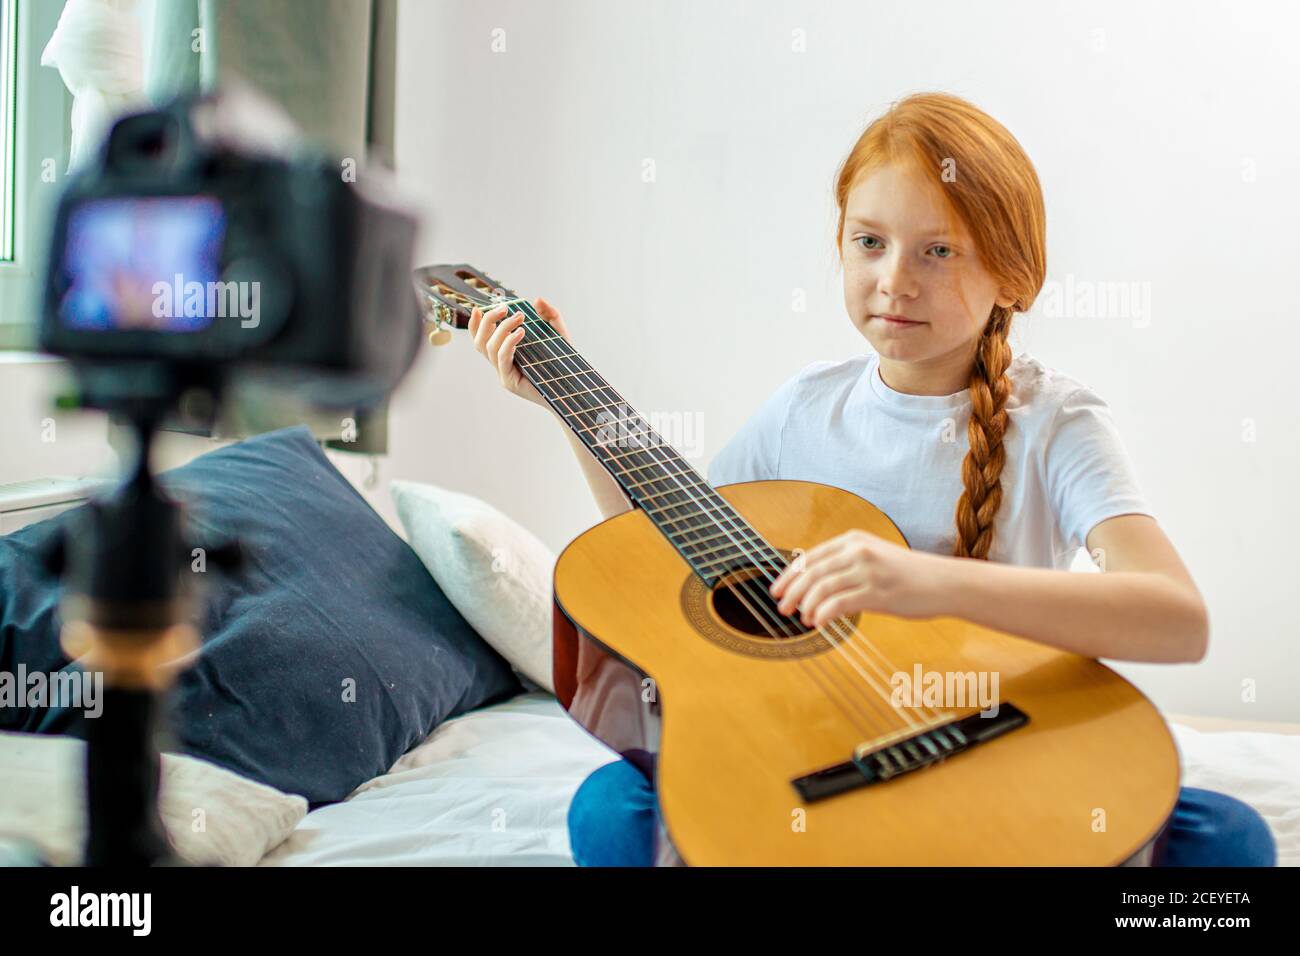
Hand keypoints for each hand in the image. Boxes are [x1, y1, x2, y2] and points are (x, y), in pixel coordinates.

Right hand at [467, 297, 572, 407]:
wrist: (572, 388)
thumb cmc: (564, 362)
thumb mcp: (558, 333)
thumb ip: (549, 315)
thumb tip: (537, 300)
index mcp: (506, 354)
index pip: (482, 339)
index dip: (475, 325)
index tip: (478, 309)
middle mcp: (502, 364)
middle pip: (480, 342)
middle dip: (488, 321)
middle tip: (505, 308)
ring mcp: (504, 374)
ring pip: (490, 348)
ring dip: (502, 328)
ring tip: (520, 317)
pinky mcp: (510, 382)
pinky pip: (502, 358)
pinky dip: (508, 342)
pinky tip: (521, 332)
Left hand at [768, 529, 953, 625]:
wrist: (945, 582)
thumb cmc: (909, 575)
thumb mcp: (874, 557)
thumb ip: (846, 563)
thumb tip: (812, 582)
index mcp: (854, 540)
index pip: (810, 557)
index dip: (789, 575)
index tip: (776, 590)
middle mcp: (857, 551)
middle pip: (811, 572)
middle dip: (791, 592)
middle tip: (781, 609)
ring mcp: (867, 571)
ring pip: (820, 588)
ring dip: (805, 605)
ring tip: (801, 619)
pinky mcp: (876, 592)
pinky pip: (838, 604)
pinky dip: (821, 614)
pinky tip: (817, 623)